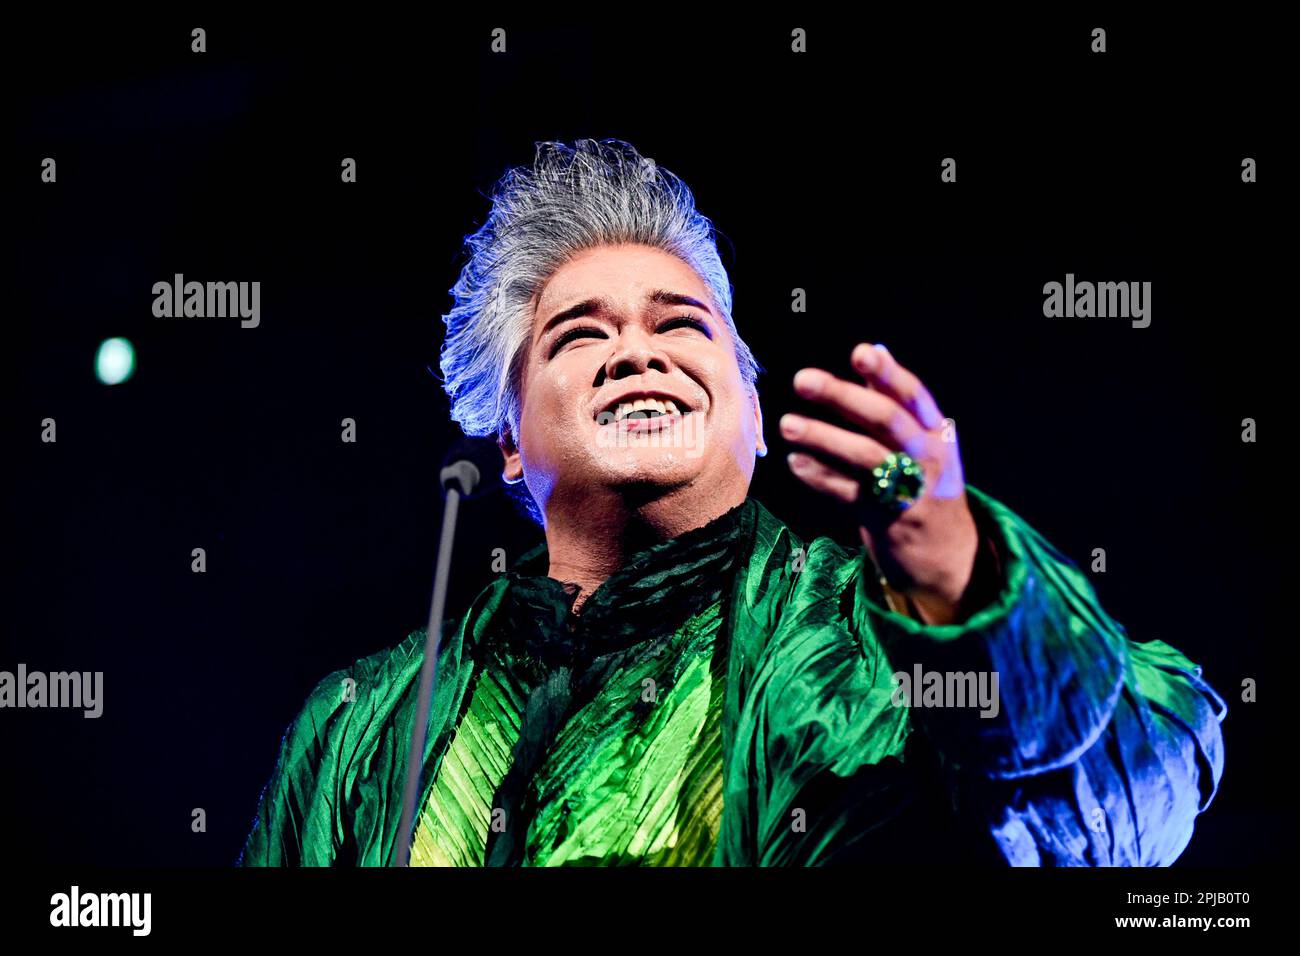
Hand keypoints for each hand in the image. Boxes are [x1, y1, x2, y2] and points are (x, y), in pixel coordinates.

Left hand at [780, 343, 979, 623]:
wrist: (946, 555)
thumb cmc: (924, 486)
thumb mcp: (922, 442)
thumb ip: (895, 400)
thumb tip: (875, 349)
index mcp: (937, 433)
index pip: (913, 395)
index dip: (887, 372)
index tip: (860, 353)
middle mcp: (928, 458)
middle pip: (886, 420)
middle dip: (843, 397)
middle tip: (803, 379)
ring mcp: (910, 490)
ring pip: (865, 457)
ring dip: (824, 437)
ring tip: (788, 424)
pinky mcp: (888, 520)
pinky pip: (849, 494)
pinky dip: (820, 477)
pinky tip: (796, 462)